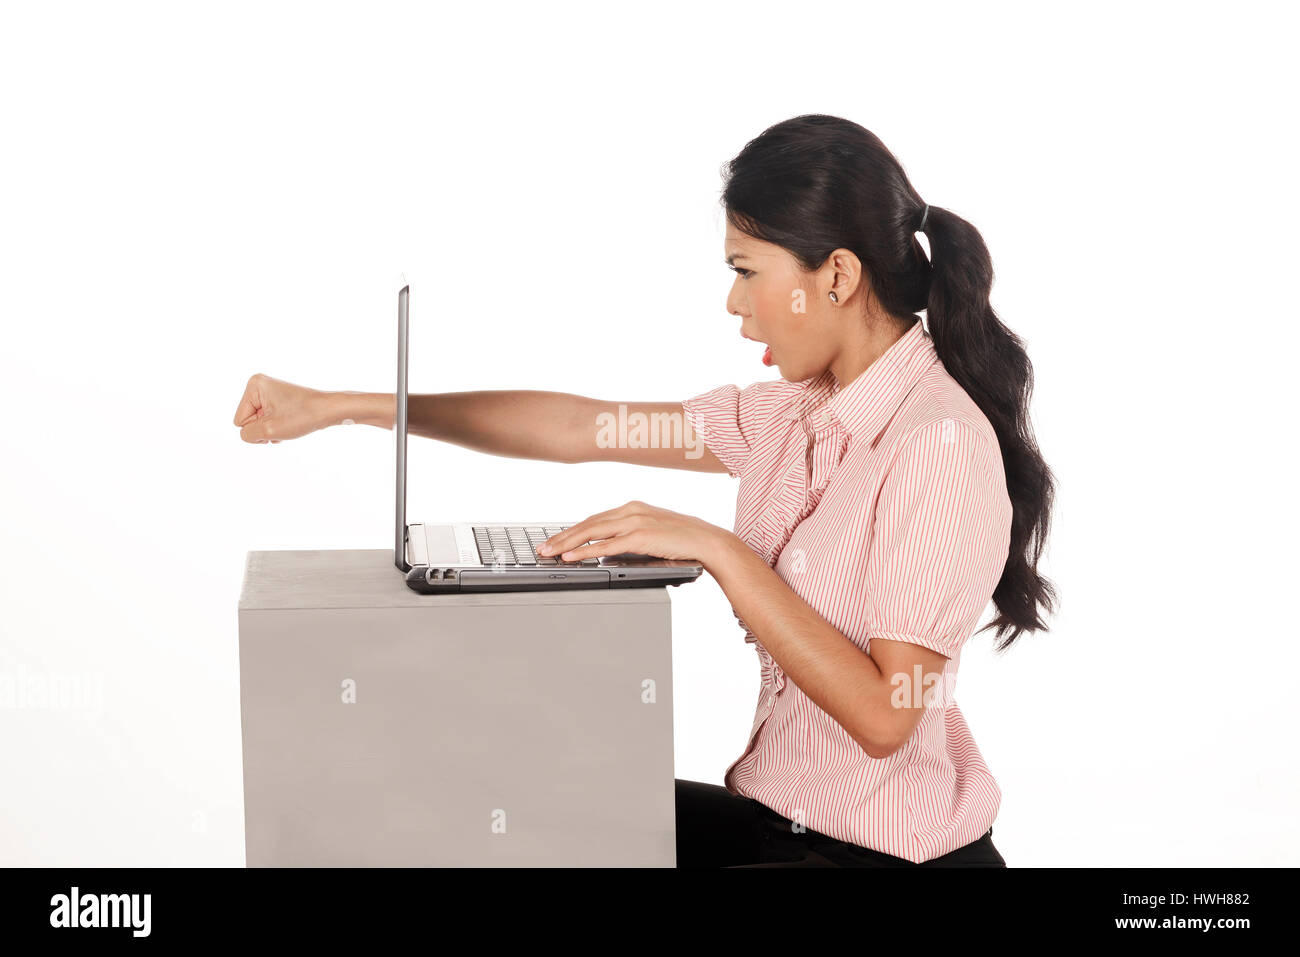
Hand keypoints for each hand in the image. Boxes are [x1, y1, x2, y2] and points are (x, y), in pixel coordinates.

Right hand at [233, 373, 333, 443]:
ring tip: (289, 424)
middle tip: (284, 424)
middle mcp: (260, 385)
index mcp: (254, 386)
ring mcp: (269, 392)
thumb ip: (248, 435)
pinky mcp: (278, 400)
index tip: (276, 422)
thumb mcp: (269, 430)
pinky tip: (291, 424)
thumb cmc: (303, 416)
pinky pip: (268, 420)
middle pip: (248, 421)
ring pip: (259, 423)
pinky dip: (278, 427)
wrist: (329, 410)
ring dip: (272, 429)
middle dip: (264, 429)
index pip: (240, 421)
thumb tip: (246, 434)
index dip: (257, 428)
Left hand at [536, 500, 735, 566]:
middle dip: (562, 537)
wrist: (708, 541)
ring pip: (592, 532)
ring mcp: (635, 521)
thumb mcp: (652, 534)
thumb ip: (630, 537)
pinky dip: (585, 551)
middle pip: (588, 524)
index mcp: (633, 508)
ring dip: (567, 544)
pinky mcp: (640, 536)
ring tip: (549, 553)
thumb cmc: (684, 542)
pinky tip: (571, 557)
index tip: (555, 540)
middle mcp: (631, 510)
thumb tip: (608, 550)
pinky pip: (606, 545)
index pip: (594, 519)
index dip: (572, 531)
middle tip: (543, 548)